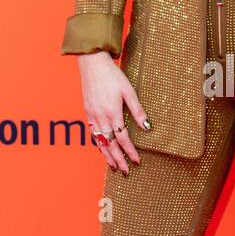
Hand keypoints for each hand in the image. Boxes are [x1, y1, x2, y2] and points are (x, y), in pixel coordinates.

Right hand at [77, 52, 149, 174]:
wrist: (92, 64)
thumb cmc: (112, 75)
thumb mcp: (129, 91)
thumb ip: (137, 110)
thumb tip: (147, 127)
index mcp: (113, 112)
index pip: (123, 138)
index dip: (130, 151)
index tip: (136, 161)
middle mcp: (101, 117)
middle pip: (110, 144)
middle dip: (118, 159)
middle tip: (125, 171)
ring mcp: (92, 115)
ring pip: (100, 141)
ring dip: (107, 155)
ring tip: (113, 166)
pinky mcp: (87, 112)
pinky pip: (92, 133)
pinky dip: (98, 144)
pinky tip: (102, 149)